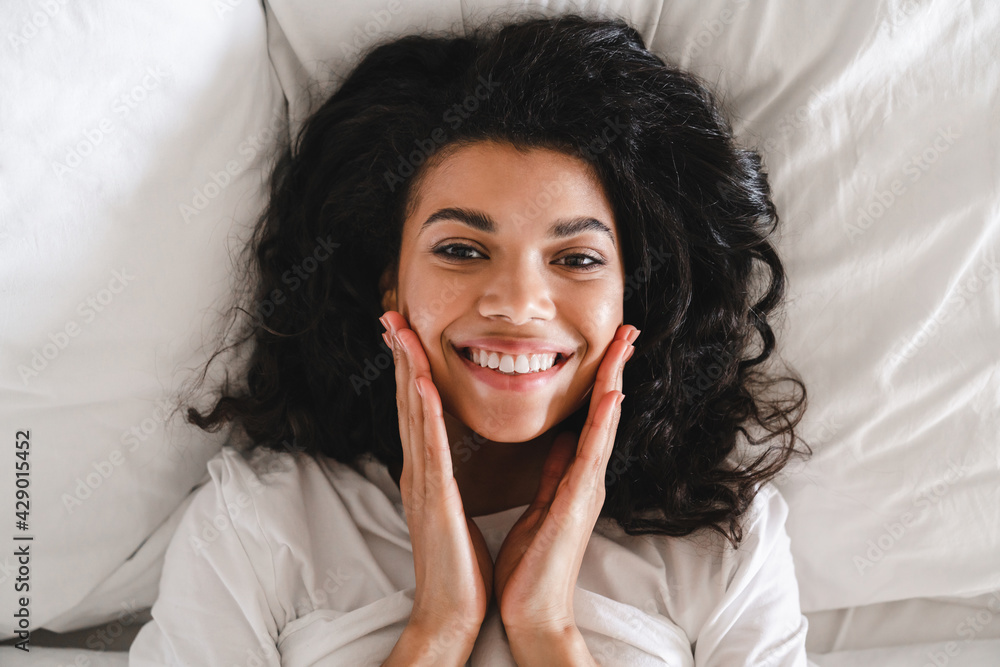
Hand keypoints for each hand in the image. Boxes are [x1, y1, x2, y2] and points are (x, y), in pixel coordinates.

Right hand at [380, 311, 493, 649]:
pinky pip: (430, 447)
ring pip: (413, 414)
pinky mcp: (435, 499)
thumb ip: (452, 473)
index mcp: (427, 470)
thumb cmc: (457, 564)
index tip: (406, 331)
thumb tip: (452, 447)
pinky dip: (424, 412)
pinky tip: (421, 382)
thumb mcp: (456, 506)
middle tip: (391, 313)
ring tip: (400, 330)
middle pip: (405, 401)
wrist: (450, 612)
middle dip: (398, 355)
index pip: (417, 408)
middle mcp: (418, 469)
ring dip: (405, 369)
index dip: (408, 366)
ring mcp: (422, 482)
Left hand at [492, 324, 638, 642]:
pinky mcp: (577, 503)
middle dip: (615, 369)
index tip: (608, 345)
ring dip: (614, 381)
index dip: (600, 379)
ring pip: (605, 423)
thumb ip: (553, 473)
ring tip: (624, 345)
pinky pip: (592, 453)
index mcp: (573, 477)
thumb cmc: (530, 566)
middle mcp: (586, 478)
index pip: (590, 417)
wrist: (529, 612)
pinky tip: (612, 394)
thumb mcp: (541, 507)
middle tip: (628, 329)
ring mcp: (587, 489)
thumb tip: (560, 442)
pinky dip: (604, 422)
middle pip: (606, 412)